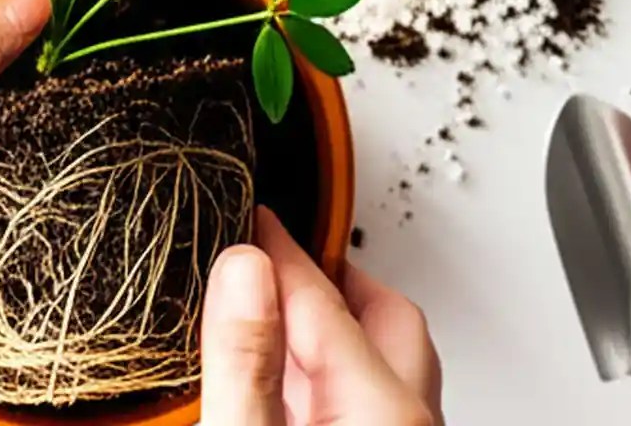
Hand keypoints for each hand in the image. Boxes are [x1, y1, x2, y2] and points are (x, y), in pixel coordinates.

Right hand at [201, 207, 441, 425]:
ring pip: (384, 364)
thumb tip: (244, 272)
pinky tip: (282, 384)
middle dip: (327, 280)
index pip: (328, 301)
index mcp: (386, 411)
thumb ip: (246, 362)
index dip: (282, 253)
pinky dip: (329, 375)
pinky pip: (369, 403)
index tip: (252, 223)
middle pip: (386, 320)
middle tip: (273, 258)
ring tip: (272, 312)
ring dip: (332, 330)